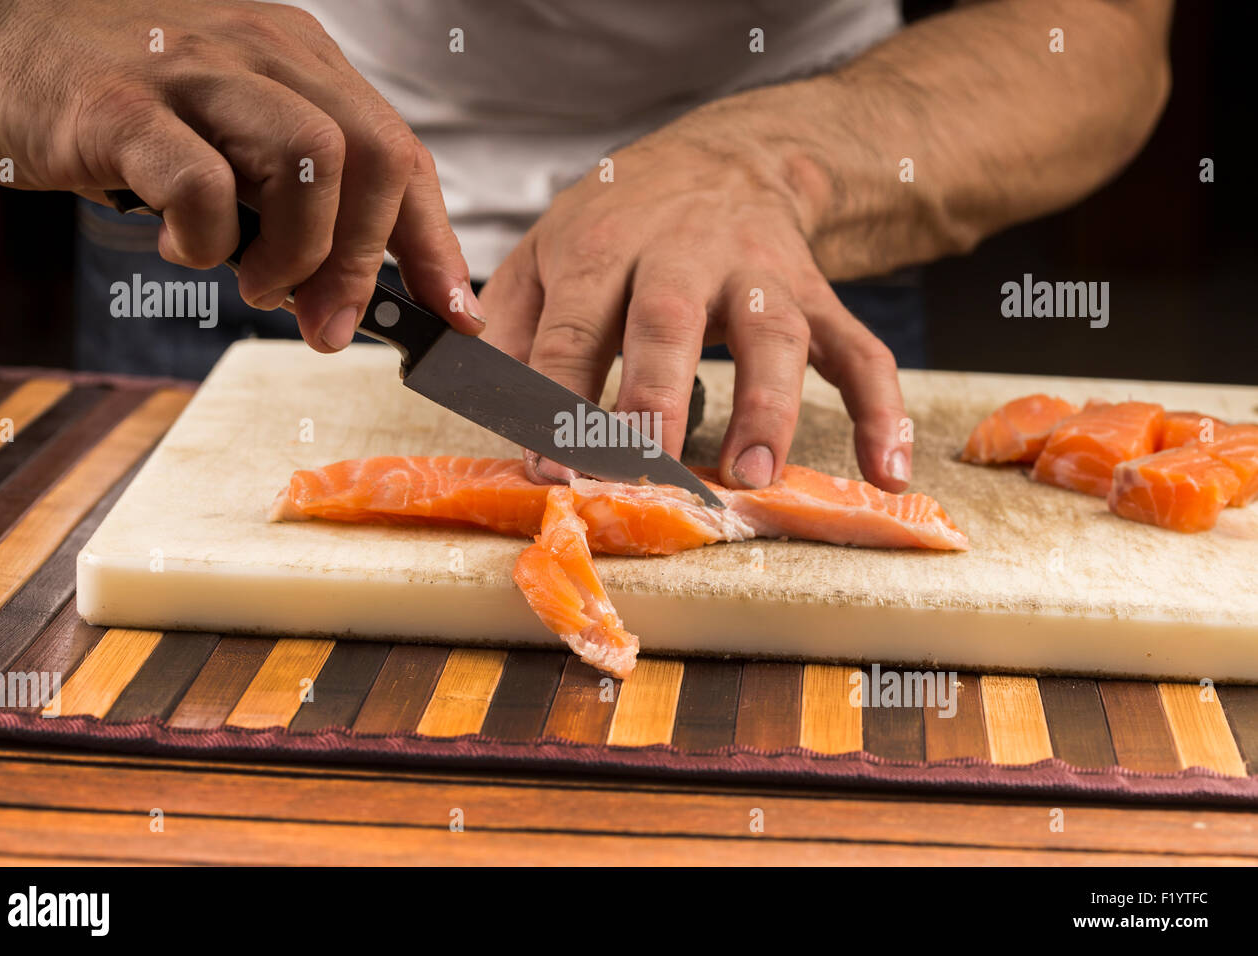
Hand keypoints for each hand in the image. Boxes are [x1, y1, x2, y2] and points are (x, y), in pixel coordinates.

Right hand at [0, 0, 482, 348]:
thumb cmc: (121, 97)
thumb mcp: (233, 131)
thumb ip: (293, 197)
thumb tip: (346, 296)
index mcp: (302, 61)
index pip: (403, 154)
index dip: (434, 244)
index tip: (452, 314)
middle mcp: (264, 53)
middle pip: (376, 158)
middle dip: (370, 263)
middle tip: (333, 325)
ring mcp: (195, 72)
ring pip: (313, 162)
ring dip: (300, 254)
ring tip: (258, 286)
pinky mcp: (121, 108)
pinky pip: (202, 183)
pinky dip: (207, 239)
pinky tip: (185, 248)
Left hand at [479, 120, 910, 490]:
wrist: (722, 158)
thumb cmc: (620, 222)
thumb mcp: (546, 250)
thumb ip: (507, 323)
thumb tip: (475, 400)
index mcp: (604, 244)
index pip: (574, 326)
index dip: (557, 396)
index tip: (547, 465)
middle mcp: (684, 254)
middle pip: (670, 322)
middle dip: (657, 394)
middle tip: (646, 464)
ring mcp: (760, 274)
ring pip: (775, 336)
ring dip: (767, 406)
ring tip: (754, 476)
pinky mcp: (816, 295)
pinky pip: (860, 349)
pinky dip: (881, 410)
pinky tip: (887, 471)